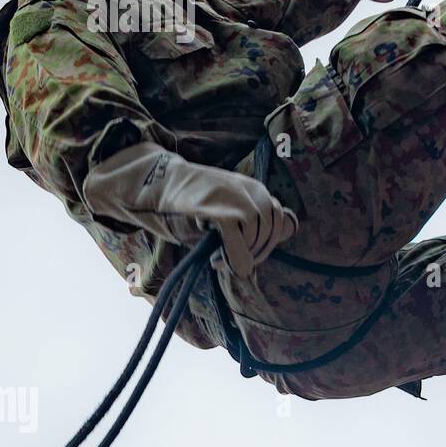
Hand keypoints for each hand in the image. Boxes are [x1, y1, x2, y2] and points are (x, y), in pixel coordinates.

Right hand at [81, 141, 298, 278]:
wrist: (159, 184)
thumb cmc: (193, 204)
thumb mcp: (230, 209)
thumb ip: (254, 221)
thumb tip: (286, 232)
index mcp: (257, 189)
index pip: (279, 221)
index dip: (266, 244)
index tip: (248, 256)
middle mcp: (254, 190)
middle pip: (270, 231)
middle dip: (254, 253)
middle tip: (230, 262)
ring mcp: (238, 198)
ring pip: (256, 237)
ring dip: (240, 255)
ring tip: (217, 260)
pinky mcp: (220, 209)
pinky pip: (238, 241)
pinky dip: (233, 257)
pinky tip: (217, 262)